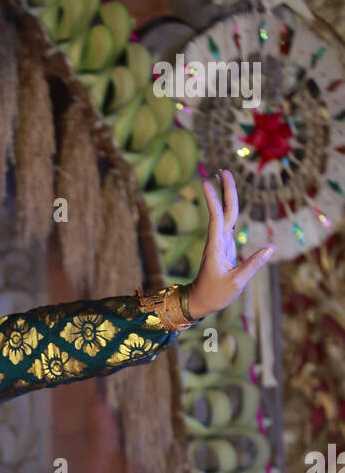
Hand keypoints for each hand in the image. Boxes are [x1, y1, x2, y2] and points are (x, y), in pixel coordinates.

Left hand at [187, 168, 273, 318]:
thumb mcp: (236, 282)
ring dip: (226, 197)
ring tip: (225, 178)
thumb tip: (271, 248)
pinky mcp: (224, 247)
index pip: (216, 218)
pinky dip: (230, 210)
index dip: (213, 200)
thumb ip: (253, 265)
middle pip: (223, 211)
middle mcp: (217, 241)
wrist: (200, 302)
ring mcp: (220, 243)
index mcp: (217, 247)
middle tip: (222, 170)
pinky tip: (231, 202)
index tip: (207, 182)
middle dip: (224, 191)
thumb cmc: (215, 294)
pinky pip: (227, 225)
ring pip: (225, 216)